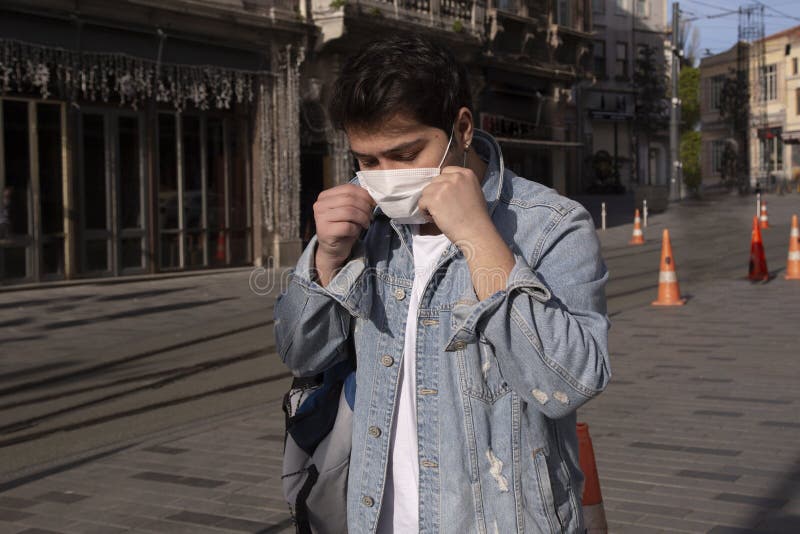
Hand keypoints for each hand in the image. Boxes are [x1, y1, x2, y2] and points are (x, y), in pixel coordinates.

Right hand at [313, 183, 375, 267]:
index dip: (364, 195)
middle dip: (364, 207)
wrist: (333, 249)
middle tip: (370, 216)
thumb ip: (355, 200)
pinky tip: (356, 231)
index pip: (348, 188)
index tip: (373, 203)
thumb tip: (372, 196)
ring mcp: (320, 218)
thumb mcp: (349, 210)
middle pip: (349, 199)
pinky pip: (347, 226)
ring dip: (362, 218)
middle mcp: (320, 205)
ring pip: (349, 212)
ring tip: (366, 223)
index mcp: (325, 196)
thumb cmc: (342, 228)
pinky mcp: (325, 231)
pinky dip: (356, 229)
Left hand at [418, 166, 514, 299]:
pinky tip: (435, 219)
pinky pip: (421, 202)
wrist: (476, 232)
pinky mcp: (434, 198)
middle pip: (434, 181)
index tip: (446, 197)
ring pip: (426, 192)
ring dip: (429, 203)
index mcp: (467, 173)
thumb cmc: (476, 217)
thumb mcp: (474, 192)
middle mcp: (455, 177)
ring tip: (439, 215)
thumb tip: (443, 186)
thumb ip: (460, 185)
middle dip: (435, 194)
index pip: (445, 172)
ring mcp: (444, 186)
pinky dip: (425, 212)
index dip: (443, 185)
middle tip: (443, 209)